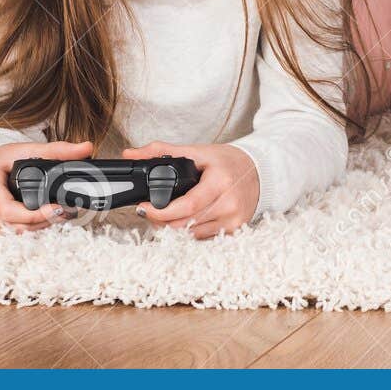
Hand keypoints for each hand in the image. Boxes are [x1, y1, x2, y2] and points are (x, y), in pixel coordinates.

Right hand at [0, 138, 93, 236]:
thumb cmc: (3, 160)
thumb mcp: (28, 149)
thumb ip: (58, 150)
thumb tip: (87, 148)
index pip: (8, 209)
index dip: (33, 215)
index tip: (57, 209)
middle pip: (14, 226)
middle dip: (43, 221)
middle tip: (66, 210)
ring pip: (13, 234)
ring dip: (37, 227)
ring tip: (58, 214)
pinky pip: (9, 237)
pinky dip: (27, 230)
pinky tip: (41, 221)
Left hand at [122, 140, 258, 238]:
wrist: (259, 170)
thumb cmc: (228, 161)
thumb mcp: (198, 151)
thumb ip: (162, 151)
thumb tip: (130, 154)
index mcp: (220, 182)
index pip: (186, 206)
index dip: (160, 212)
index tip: (143, 207)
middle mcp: (229, 203)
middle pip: (185, 224)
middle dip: (161, 220)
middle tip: (149, 211)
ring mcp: (233, 220)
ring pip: (191, 235)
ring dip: (173, 228)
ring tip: (166, 214)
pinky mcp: (235, 230)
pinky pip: (202, 238)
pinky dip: (189, 231)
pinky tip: (186, 220)